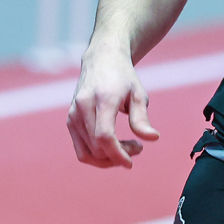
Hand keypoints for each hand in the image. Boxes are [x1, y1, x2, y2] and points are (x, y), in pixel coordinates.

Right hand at [67, 49, 159, 168]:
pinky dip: (97, 156)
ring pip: (87, 153)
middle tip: (138, 147)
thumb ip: (142, 118)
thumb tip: (153, 138)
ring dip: (108, 159)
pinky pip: (81, 150)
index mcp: (102, 99)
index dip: (118, 154)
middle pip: (98, 147)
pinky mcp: (70, 120)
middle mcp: (83, 107)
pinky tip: (112, 149)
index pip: (105, 136)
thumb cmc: (123, 78)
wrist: (101, 61)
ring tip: (127, 148)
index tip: (131, 163)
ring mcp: (73, 114)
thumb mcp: (138, 94)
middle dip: (118, 155)